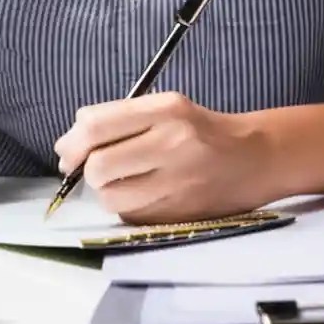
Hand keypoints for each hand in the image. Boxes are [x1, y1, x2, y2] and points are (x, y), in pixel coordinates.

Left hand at [53, 93, 278, 224]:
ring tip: (124, 181)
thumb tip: (68, 145)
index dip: (71, 143)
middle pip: (98, 167)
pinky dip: (127, 207)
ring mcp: (178, 182)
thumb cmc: (199, 130)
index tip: (68, 152)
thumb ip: (117, 118)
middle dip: (86, 171)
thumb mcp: (165, 107)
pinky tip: (145, 194)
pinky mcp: (181, 212)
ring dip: (107, 192)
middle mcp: (172, 144)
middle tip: (93, 169)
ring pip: (111, 198)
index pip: (95, 127)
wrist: (255, 159)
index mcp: (166, 109)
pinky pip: (131, 215)